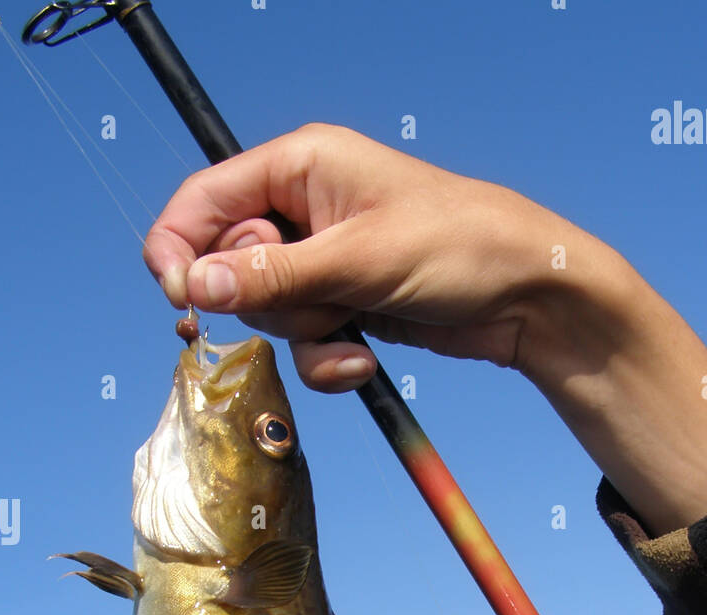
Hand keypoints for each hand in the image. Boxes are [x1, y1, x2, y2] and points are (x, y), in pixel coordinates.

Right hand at [143, 122, 579, 392]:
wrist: (527, 298)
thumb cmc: (458, 248)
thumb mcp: (358, 260)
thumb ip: (272, 276)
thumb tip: (194, 284)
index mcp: (300, 165)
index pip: (204, 200)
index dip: (180, 247)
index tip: (180, 297)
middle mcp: (303, 209)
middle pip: (230, 265)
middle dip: (268, 301)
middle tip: (318, 300)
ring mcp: (322, 261)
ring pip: (267, 312)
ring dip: (306, 333)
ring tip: (354, 328)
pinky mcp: (343, 304)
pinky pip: (303, 341)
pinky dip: (328, 358)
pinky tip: (365, 357)